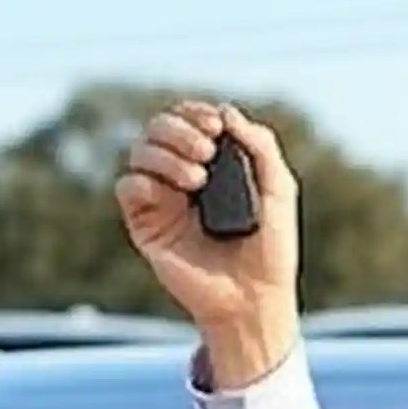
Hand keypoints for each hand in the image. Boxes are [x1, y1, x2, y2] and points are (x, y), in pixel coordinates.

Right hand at [116, 101, 301, 386]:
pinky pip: (127, 187)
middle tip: (206, 150)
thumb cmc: (272, 249)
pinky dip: (143, 181)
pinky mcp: (146, 225)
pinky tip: (171, 193)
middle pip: (160, 128)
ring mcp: (164, 200)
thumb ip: (261, 146)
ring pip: (140, 151)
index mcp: (215, 165)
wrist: (254, 297)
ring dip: (166, 154)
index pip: (190, 121)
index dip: (195, 112)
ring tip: (196, 179)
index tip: (215, 124)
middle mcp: (184, 178)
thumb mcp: (280, 190)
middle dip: (178, 128)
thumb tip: (226, 111)